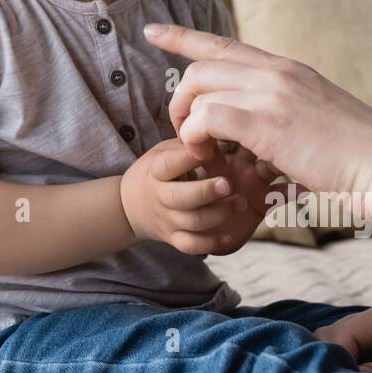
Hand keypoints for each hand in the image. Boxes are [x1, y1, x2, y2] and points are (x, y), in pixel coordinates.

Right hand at [120, 136, 279, 254]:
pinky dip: (212, 243)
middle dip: (206, 191)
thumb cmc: (157, 171)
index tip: (209, 147)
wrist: (131, 207)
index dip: (190, 156)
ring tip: (240, 203)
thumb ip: (188, 145)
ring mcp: (168, 220)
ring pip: (193, 222)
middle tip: (227, 183)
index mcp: (157, 171)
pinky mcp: (174, 238)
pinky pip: (192, 246)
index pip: (171, 164)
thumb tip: (220, 127)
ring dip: (219, 214)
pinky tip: (229, 234)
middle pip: (182, 198)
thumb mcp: (164, 152)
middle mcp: (161, 196)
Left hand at [145, 23, 371, 216]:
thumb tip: (258, 139)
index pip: (222, 42)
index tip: (152, 31)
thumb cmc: (357, 156)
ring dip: (187, 122)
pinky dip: (197, 137)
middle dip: (180, 99)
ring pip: (199, 89)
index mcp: (286, 70)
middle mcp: (276, 73)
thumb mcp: (316, 118)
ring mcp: (272, 95)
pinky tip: (209, 155)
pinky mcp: (268, 123)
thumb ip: (283, 114)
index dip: (182, 36)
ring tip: (202, 151)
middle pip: (201, 67)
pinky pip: (207, 117)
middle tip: (187, 133)